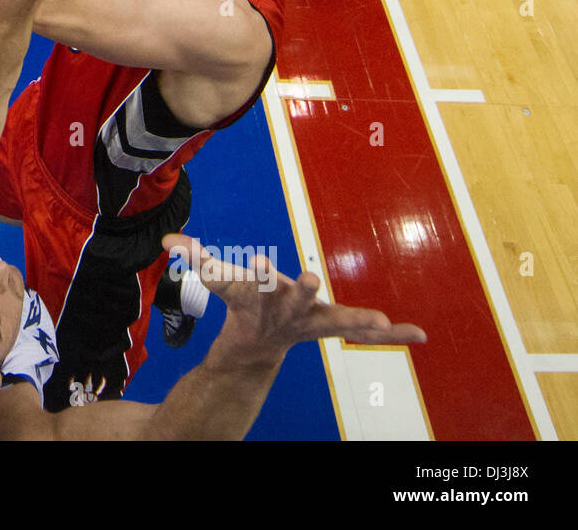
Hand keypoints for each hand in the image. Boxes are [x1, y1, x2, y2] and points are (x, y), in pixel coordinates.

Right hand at [163, 234, 425, 357]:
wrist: (255, 348)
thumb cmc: (242, 305)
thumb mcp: (218, 282)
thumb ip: (196, 260)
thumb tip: (170, 241)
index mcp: (259, 299)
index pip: (252, 284)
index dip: (254, 273)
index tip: (256, 261)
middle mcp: (286, 311)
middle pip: (294, 300)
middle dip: (300, 290)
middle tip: (308, 277)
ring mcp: (312, 321)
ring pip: (337, 321)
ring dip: (358, 321)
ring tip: (383, 322)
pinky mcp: (332, 326)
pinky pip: (364, 332)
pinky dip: (391, 334)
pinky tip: (419, 334)